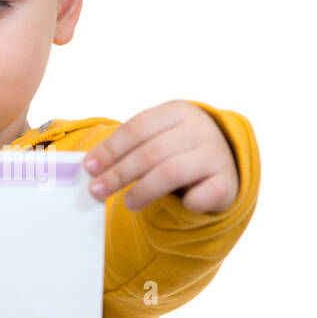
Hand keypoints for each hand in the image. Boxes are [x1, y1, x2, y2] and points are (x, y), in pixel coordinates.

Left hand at [82, 101, 238, 214]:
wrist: (223, 163)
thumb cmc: (178, 151)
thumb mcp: (157, 139)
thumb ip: (128, 149)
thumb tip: (91, 167)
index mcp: (177, 111)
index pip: (138, 127)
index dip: (110, 149)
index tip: (89, 167)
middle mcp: (199, 129)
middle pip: (151, 151)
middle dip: (119, 173)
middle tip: (97, 191)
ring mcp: (216, 155)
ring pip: (171, 172)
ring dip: (144, 190)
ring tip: (128, 203)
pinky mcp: (227, 182)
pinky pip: (203, 195)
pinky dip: (188, 202)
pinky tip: (179, 206)